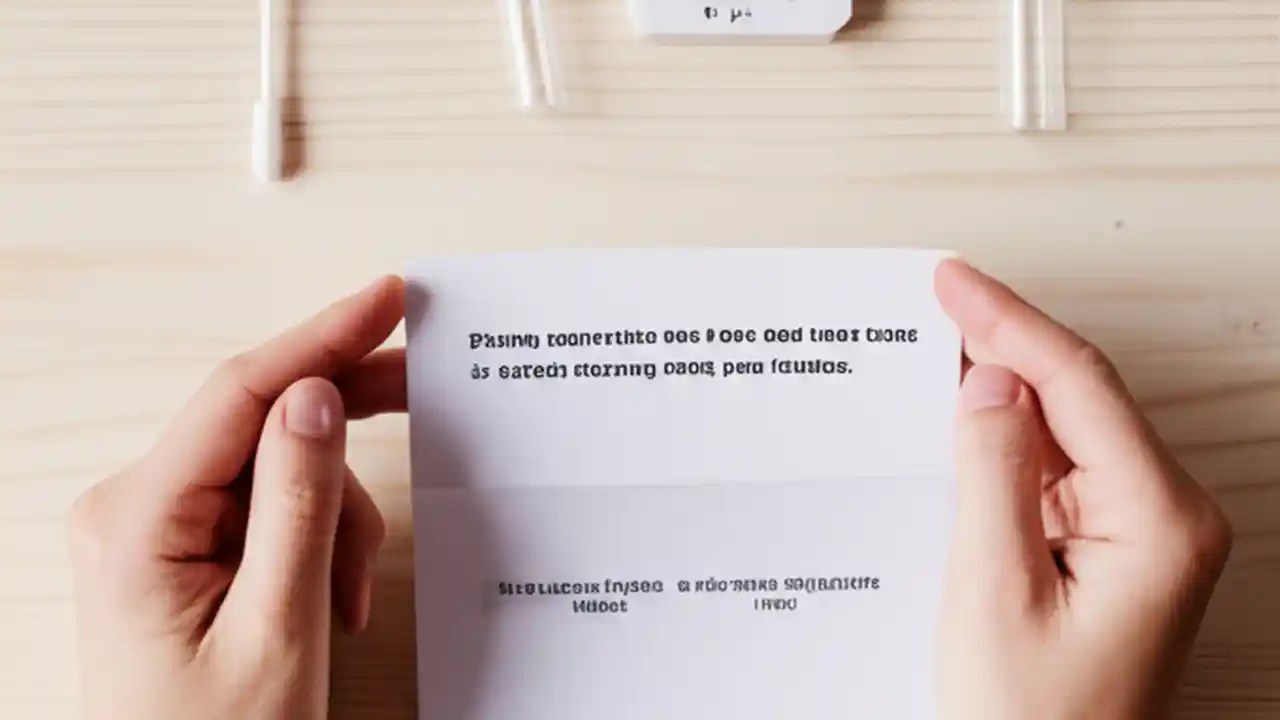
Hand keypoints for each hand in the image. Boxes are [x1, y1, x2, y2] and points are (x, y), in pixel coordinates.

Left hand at [68, 277, 406, 719]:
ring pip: (277, 468)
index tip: (389, 297)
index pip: (239, 394)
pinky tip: (328, 598)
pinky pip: (267, 506)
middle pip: (261, 423)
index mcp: (137, 521)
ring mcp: (157, 526)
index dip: (322, 336)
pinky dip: (313, 539)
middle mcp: (135, 507)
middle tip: (424, 388)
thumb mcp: (277, 628)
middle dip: (344, 430)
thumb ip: (296, 504)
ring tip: (345, 597)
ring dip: (333, 519)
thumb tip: (316, 395)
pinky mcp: (183, 545)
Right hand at [934, 261, 1232, 719]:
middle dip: (1005, 342)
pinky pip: (1055, 470)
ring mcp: (1139, 532)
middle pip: (1079, 396)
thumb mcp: (995, 596)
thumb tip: (988, 386)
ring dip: (1002, 389)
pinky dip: (1006, 440)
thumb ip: (994, 478)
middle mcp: (1164, 517)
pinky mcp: (1108, 548)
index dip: (1008, 323)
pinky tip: (964, 421)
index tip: (953, 282)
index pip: (1077, 387)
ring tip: (938, 346)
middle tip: (939, 299)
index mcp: (1157, 522)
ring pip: (1065, 428)